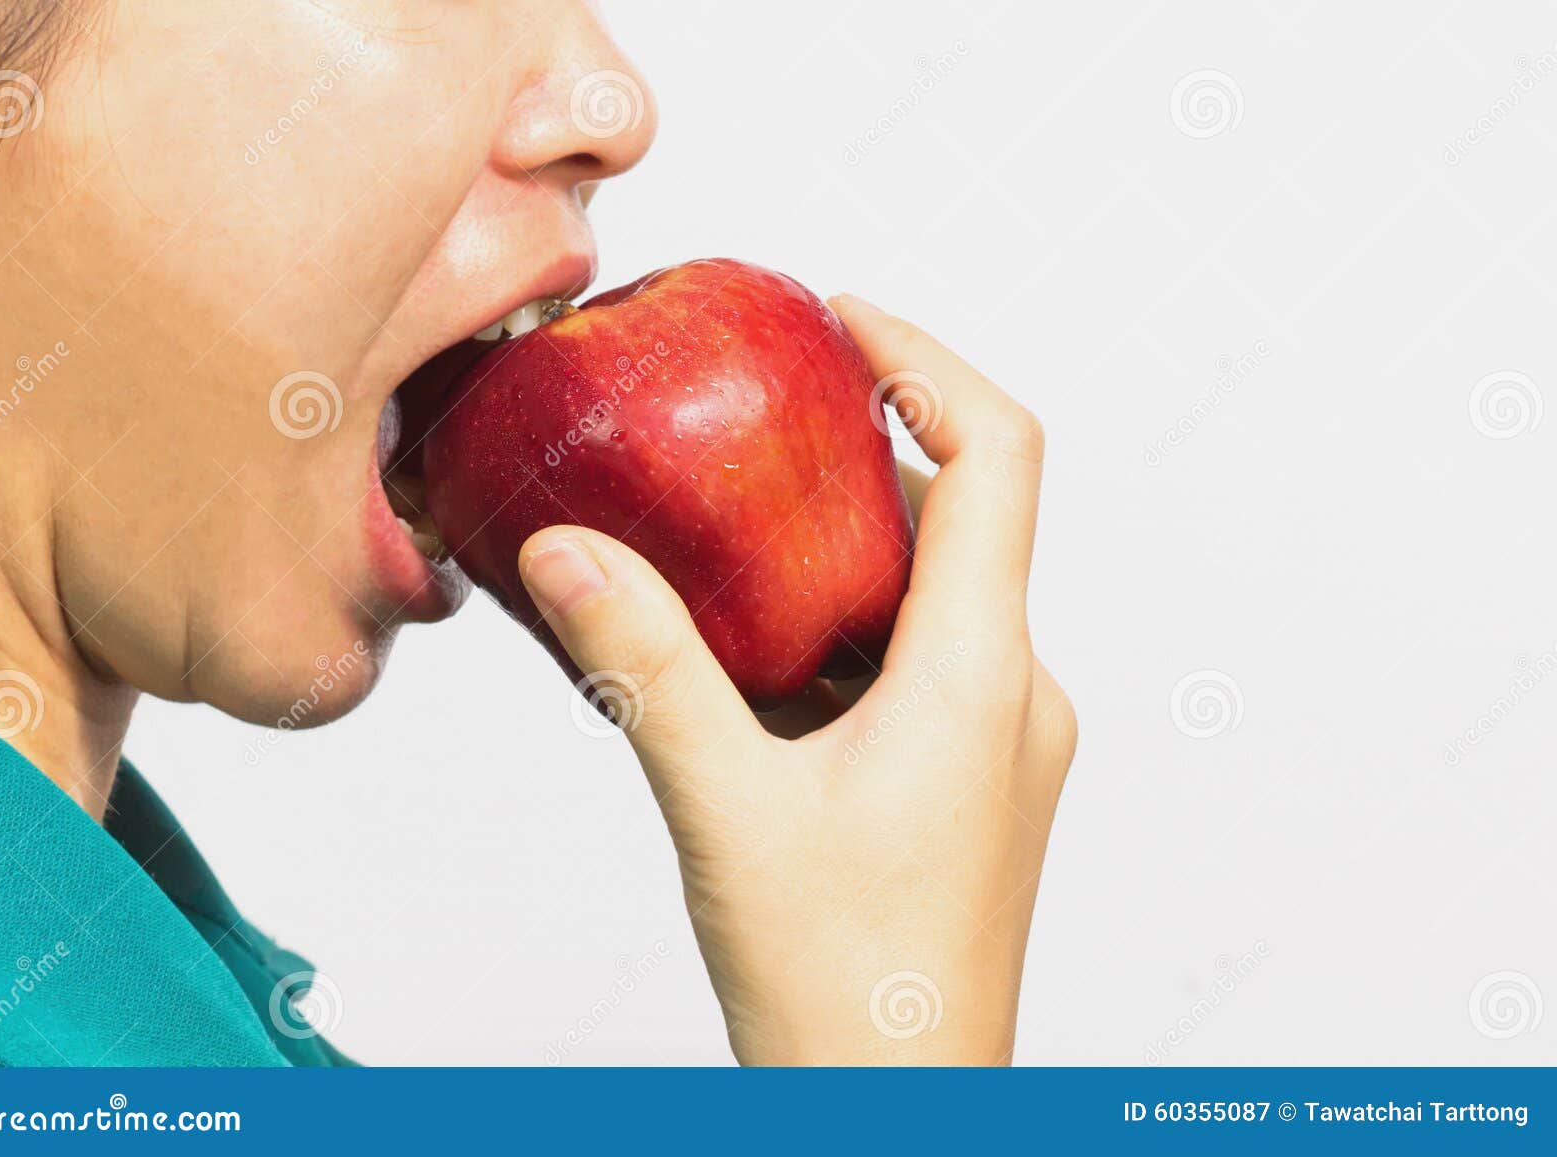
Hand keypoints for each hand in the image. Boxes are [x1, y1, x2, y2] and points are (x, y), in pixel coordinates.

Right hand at [516, 295, 1075, 1064]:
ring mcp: (1001, 739)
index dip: (925, 357)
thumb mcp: (724, 807)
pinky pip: (920, 658)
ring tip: (730, 527)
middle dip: (857, 449)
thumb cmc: (842, 987)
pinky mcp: (973, 778)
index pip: (998, 453)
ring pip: (934, 591)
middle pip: (959, 512)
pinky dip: (843, 623)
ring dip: (842, 545)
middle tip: (749, 415)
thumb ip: (646, 667)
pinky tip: (752, 652)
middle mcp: (1015, 691)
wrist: (897, 1109)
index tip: (837, 318)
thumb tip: (566, 552)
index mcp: (982, 674)